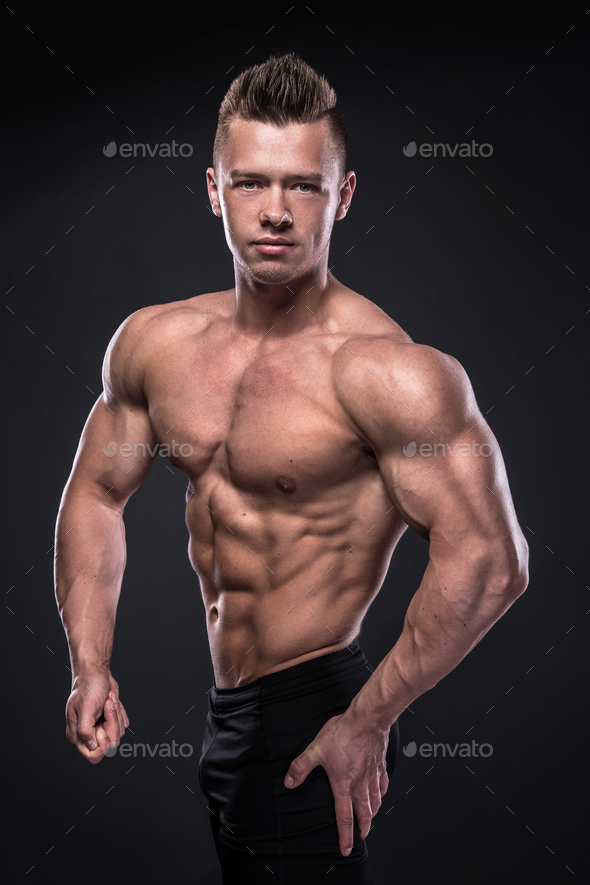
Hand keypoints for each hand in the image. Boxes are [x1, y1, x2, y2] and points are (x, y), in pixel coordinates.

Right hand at [65, 669, 129, 763]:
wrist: (96, 673)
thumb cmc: (88, 687)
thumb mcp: (85, 706)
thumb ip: (85, 729)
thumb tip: (92, 745)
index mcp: (78, 735)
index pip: (93, 755)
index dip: (103, 745)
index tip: (103, 728)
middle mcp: (89, 734)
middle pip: (110, 745)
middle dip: (112, 724)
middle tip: (106, 706)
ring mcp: (100, 728)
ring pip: (118, 734)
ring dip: (116, 714)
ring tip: (107, 700)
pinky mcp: (110, 722)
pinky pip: (123, 725)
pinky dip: (120, 712)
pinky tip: (111, 700)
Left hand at [284, 712, 389, 855]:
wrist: (367, 719)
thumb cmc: (343, 733)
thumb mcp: (316, 749)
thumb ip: (301, 767)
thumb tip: (289, 782)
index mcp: (344, 784)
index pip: (344, 817)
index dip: (345, 836)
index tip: (346, 849)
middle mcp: (360, 784)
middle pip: (364, 813)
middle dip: (363, 828)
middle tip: (362, 837)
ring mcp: (372, 774)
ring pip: (375, 801)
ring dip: (373, 813)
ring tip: (371, 819)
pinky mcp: (380, 764)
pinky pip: (383, 784)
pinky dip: (382, 793)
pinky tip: (381, 794)